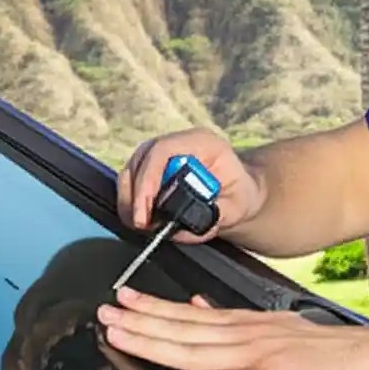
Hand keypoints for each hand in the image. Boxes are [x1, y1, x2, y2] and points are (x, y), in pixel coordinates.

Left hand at [96, 287, 368, 369]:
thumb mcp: (276, 324)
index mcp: (245, 325)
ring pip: (191, 351)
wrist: (365, 359)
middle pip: (182, 329)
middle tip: (104, 313)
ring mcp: (253, 359)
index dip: (153, 307)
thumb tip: (196, 309)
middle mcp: (243, 337)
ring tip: (117, 334)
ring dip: (150, 342)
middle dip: (140, 321)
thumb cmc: (325, 352)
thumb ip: (234, 320)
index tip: (124, 299)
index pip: (189, 315)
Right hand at [118, 128, 264, 243]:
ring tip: (140, 224)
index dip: (148, 179)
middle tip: (140, 224)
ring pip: (132, 169)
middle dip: (134, 194)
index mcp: (202, 142)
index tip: (144, 212)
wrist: (238, 192)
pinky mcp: (152, 165)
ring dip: (129, 199)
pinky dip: (131, 200)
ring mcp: (162, 151)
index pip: (163, 150)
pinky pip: (132, 179)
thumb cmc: (239, 195)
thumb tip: (179, 228)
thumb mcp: (236, 207)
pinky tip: (140, 218)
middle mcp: (178, 141)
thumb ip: (212, 217)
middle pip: (141, 159)